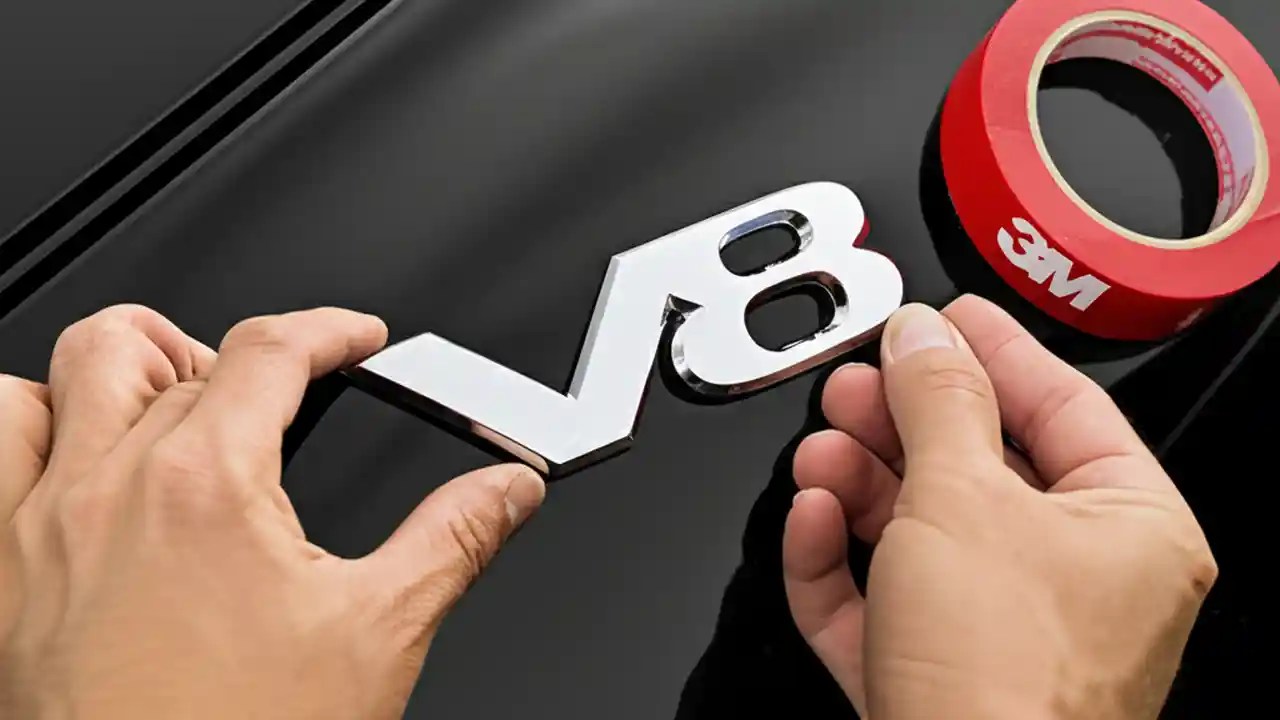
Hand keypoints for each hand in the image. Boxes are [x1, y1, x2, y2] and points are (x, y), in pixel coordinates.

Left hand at [0, 305, 545, 718]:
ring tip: (174, 401)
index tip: (352, 337)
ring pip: (71, 371)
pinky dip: (34, 421)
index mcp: (210, 485)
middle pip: (174, 350)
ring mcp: (43, 525)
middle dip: (241, 353)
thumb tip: (508, 488)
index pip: (271, 349)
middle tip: (280, 394)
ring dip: (128, 368)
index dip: (327, 328)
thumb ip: (454, 540)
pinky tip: (80, 456)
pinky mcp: (2, 572)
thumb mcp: (377, 635)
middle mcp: (113, 487)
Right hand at [783, 295, 1216, 719]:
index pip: (1064, 408)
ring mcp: (996, 631)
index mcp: (1129, 532)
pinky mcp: (930, 672)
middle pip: (977, 468)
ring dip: (861, 483)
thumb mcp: (962, 502)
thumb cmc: (1006, 688)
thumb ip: (938, 403)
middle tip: (861, 380)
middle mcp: (1073, 583)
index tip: (948, 316)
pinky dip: (840, 555)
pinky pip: (880, 594)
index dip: (997, 352)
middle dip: (904, 420)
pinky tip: (814, 519)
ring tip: (825, 449)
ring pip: (919, 530)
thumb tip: (922, 338)